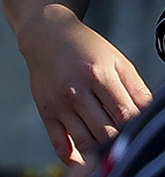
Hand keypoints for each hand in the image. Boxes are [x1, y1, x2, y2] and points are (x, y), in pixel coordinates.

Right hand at [19, 5, 151, 163]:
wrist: (45, 35)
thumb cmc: (85, 48)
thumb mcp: (117, 60)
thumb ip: (137, 89)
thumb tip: (149, 116)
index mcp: (97, 75)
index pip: (125, 114)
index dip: (136, 126)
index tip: (138, 128)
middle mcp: (74, 90)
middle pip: (105, 132)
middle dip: (120, 140)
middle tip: (125, 138)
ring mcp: (58, 102)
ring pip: (85, 141)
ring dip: (100, 150)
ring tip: (109, 147)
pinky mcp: (45, 110)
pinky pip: (58, 141)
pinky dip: (71, 156)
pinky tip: (82, 159)